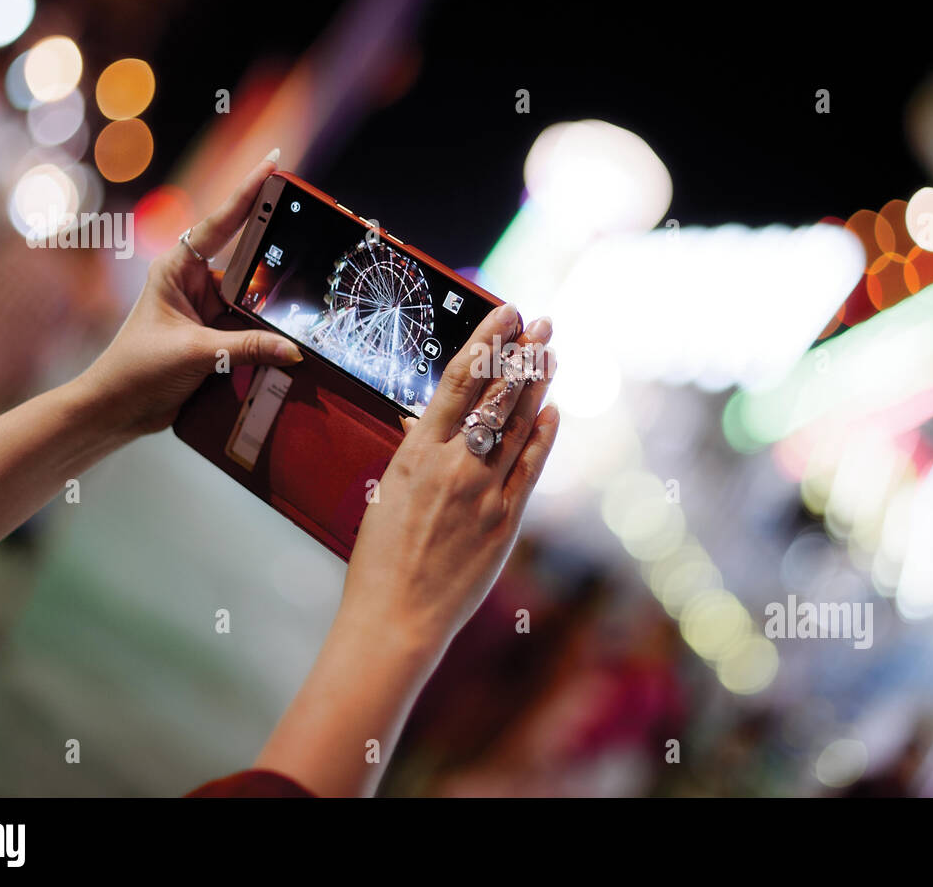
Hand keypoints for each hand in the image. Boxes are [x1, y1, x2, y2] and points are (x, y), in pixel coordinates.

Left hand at [73, 150, 302, 435]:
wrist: (117, 410)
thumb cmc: (136, 370)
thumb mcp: (194, 353)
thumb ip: (245, 348)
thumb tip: (292, 349)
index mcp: (177, 269)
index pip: (219, 223)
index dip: (247, 193)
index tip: (273, 164)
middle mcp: (195, 284)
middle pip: (247, 260)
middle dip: (277, 253)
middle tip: (310, 231)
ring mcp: (208, 311)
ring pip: (255, 298)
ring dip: (275, 306)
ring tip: (305, 304)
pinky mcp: (218, 337)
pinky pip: (254, 328)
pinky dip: (271, 334)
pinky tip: (291, 340)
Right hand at [341, 304, 559, 662]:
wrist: (395, 616)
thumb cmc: (380, 558)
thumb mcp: (387, 492)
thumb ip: (415, 454)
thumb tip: (427, 422)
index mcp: (416, 454)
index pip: (458, 381)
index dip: (487, 343)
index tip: (506, 315)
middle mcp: (453, 466)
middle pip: (496, 396)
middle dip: (523, 355)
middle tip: (544, 324)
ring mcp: (483, 494)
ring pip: (517, 426)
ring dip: (538, 387)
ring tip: (551, 355)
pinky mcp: (504, 523)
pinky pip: (529, 469)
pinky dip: (542, 437)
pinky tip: (552, 412)